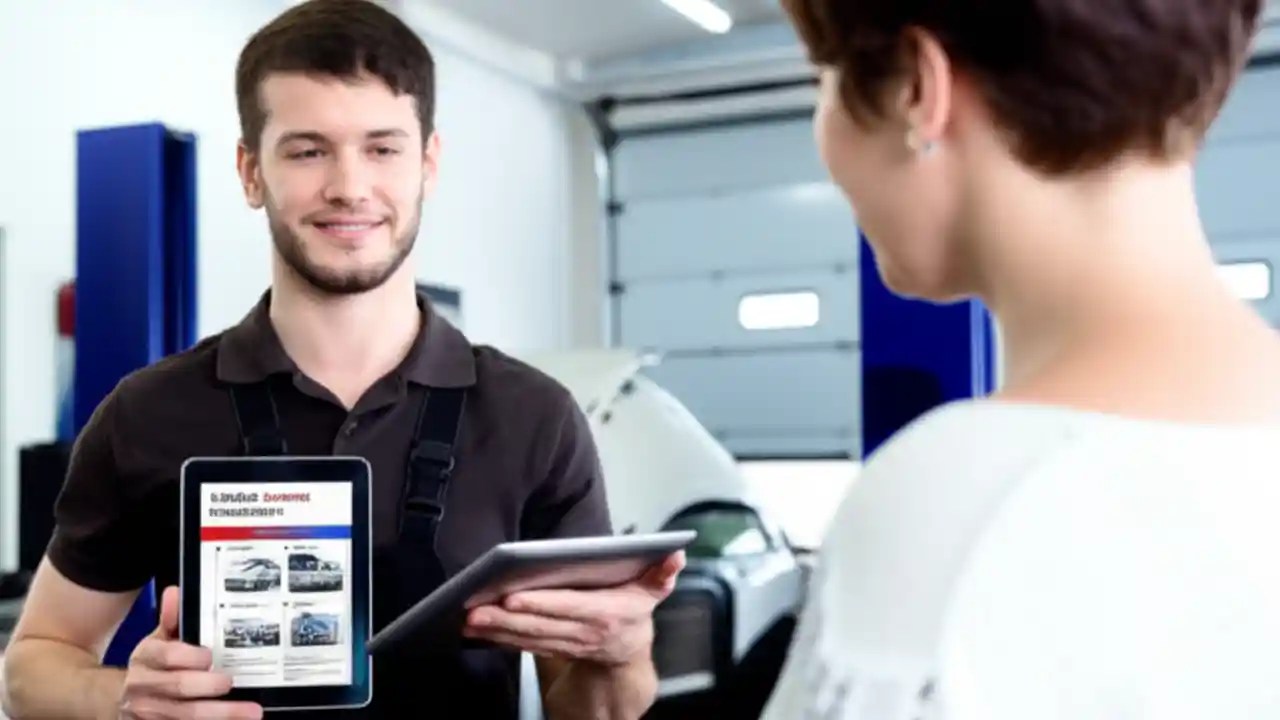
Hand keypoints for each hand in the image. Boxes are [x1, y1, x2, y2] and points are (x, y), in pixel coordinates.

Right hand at [119, 586, 262, 718]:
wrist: (112, 700)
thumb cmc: (149, 667)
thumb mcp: (155, 642)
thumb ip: (170, 619)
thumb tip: (175, 592)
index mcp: (146, 658)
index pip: (166, 655)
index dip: (188, 656)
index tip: (210, 656)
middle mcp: (143, 687)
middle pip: (177, 687)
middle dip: (206, 686)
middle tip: (230, 682)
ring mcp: (147, 713)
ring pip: (184, 715)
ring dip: (219, 715)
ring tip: (251, 713)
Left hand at [463, 550, 685, 666]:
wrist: (627, 656)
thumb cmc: (633, 612)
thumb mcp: (653, 591)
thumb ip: (663, 573)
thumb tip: (676, 554)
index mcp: (605, 614)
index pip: (569, 607)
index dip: (542, 604)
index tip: (514, 596)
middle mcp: (582, 633)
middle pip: (540, 626)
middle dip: (506, 618)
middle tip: (477, 606)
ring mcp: (563, 644)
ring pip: (526, 638)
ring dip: (495, 630)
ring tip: (469, 617)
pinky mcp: (548, 649)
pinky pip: (520, 646)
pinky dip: (497, 639)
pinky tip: (476, 630)